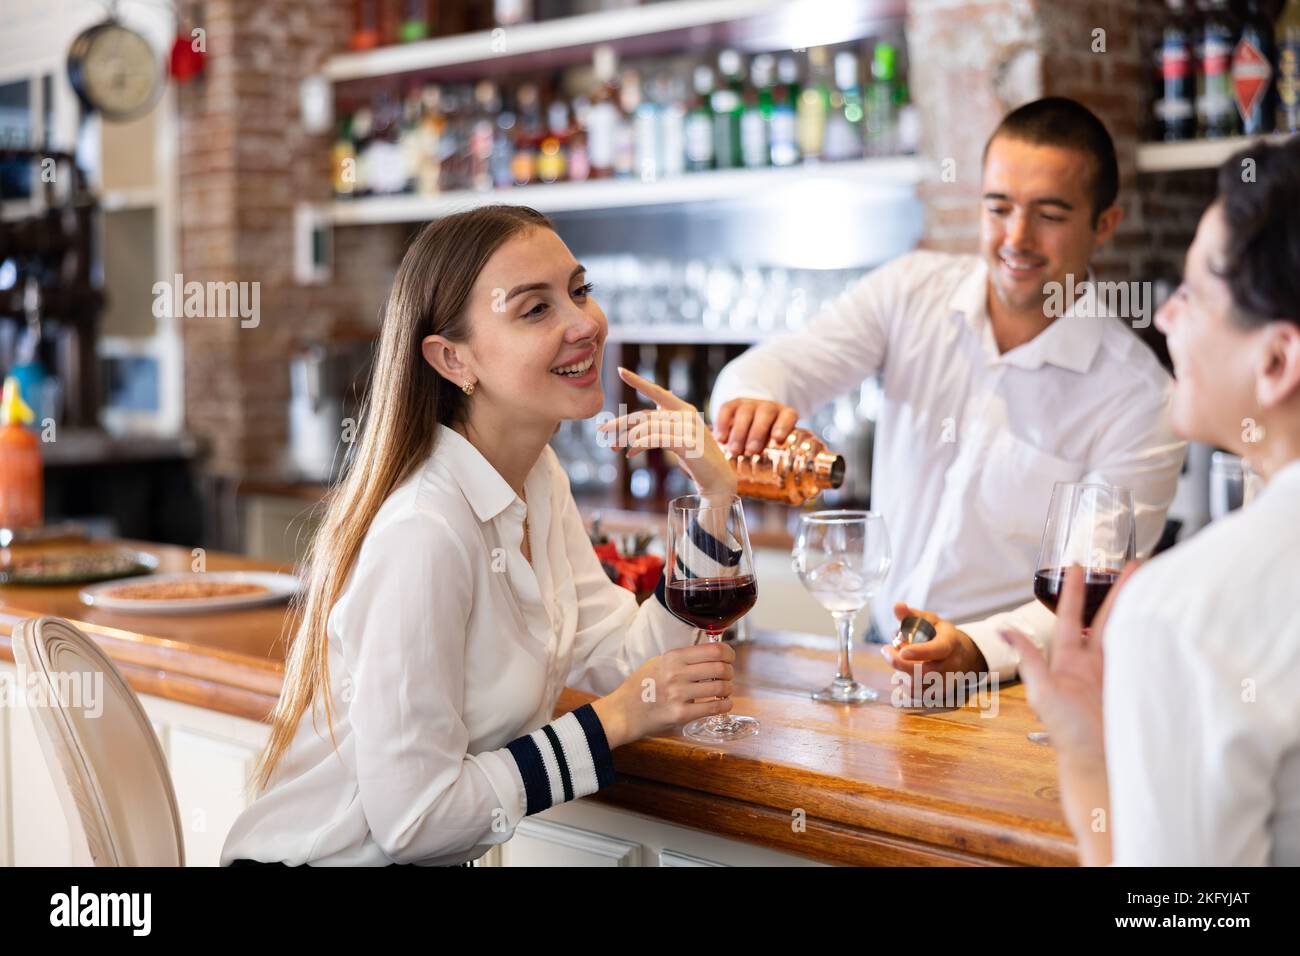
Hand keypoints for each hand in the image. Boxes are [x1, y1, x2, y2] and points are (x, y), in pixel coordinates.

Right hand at [592, 642, 736, 746]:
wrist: (623, 712)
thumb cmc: (641, 687)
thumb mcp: (658, 663)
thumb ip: (682, 659)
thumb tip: (710, 654)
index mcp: (672, 657)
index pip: (713, 650)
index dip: (729, 653)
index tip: (730, 658)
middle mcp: (676, 673)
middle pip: (720, 668)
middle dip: (730, 672)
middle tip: (728, 676)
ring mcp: (678, 694)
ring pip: (720, 688)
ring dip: (728, 690)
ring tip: (724, 691)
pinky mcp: (680, 714)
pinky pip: (713, 708)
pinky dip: (724, 705)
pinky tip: (723, 704)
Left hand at [597, 367, 737, 495]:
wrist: (718, 480)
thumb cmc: (697, 460)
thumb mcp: (679, 438)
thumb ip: (666, 424)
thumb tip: (650, 412)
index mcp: (684, 410)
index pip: (658, 393)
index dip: (639, 381)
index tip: (621, 370)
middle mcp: (686, 415)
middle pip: (645, 415)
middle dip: (620, 422)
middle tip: (601, 430)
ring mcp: (688, 428)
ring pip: (647, 428)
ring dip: (626, 439)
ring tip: (615, 448)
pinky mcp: (687, 444)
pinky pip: (656, 439)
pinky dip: (640, 445)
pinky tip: (630, 452)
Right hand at [712, 397, 800, 456]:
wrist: (749, 421)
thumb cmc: (765, 440)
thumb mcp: (774, 447)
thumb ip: (774, 461)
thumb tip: (770, 488)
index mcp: (785, 416)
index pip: (788, 416)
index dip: (784, 426)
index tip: (777, 439)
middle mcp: (768, 408)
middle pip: (765, 414)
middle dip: (757, 433)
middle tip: (751, 452)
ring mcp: (750, 404)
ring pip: (745, 412)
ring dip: (739, 432)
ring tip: (734, 450)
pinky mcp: (733, 404)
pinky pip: (727, 409)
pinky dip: (722, 423)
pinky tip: (720, 439)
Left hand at [879, 603, 987, 700]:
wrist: (962, 656)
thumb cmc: (940, 635)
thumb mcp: (930, 620)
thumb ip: (912, 615)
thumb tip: (897, 606)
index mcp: (950, 643)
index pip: (937, 650)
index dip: (920, 652)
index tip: (902, 651)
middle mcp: (951, 665)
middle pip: (924, 671)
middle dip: (899, 663)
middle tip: (885, 649)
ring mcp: (947, 681)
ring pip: (918, 685)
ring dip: (900, 673)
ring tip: (895, 659)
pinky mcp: (939, 694)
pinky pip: (917, 694)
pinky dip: (904, 684)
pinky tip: (900, 672)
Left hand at [1000, 561, 1139, 762]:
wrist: (1098, 761)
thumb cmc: (1066, 731)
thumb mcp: (1043, 691)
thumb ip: (1029, 659)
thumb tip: (1003, 629)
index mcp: (1068, 660)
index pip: (1073, 617)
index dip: (1075, 593)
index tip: (1078, 566)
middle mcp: (1091, 663)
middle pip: (1106, 618)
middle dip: (1116, 592)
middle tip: (1130, 567)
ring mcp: (1114, 673)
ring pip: (1126, 632)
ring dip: (1136, 609)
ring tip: (1150, 585)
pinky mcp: (1133, 684)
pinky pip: (1143, 654)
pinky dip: (1151, 636)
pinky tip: (1163, 621)